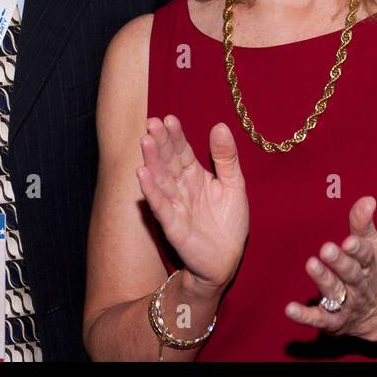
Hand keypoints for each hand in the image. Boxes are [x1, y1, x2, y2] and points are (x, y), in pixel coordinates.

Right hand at [135, 115, 247, 293]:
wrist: (228, 258)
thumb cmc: (228, 221)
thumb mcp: (234, 184)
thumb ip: (226, 157)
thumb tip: (220, 126)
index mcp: (195, 175)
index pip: (182, 151)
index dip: (175, 136)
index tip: (169, 118)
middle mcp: (181, 188)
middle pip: (168, 162)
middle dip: (160, 143)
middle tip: (151, 123)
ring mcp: (176, 206)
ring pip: (161, 180)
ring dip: (152, 161)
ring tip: (145, 142)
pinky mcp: (173, 226)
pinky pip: (161, 206)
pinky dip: (151, 191)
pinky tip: (142, 174)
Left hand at [285, 196, 376, 339]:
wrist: (376, 312)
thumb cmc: (368, 270)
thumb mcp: (371, 246)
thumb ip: (363, 223)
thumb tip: (368, 199)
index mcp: (369, 265)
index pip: (365, 256)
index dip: (358, 248)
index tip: (348, 241)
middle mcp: (359, 285)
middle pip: (350, 274)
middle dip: (339, 262)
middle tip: (326, 249)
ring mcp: (346, 304)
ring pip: (335, 292)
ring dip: (323, 279)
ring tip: (311, 264)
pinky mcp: (332, 321)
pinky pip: (318, 318)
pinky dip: (304, 315)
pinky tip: (289, 308)